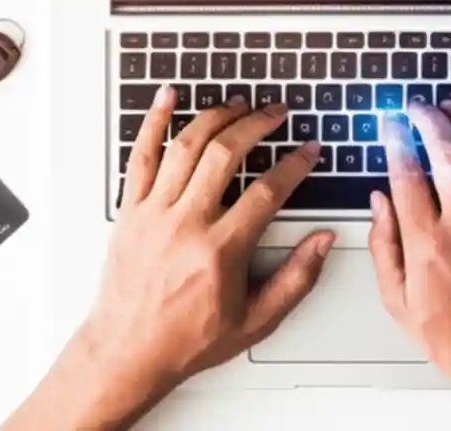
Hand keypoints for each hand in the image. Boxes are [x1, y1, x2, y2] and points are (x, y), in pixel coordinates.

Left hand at [3, 88, 333, 430]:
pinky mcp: (130, 211)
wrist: (126, 353)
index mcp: (219, 252)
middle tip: (276, 113)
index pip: (266, 192)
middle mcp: (185, 225)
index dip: (293, 165)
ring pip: (186, 147)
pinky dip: (153, 122)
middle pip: (224, 154)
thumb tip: (323, 242)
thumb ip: (296, 279)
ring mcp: (153, 214)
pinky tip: (167, 97)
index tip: (307, 151)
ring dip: (216, 116)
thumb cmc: (187, 340)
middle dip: (257, 124)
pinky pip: (140, 156)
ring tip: (238, 103)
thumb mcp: (256, 321)